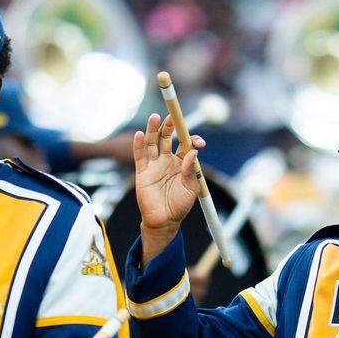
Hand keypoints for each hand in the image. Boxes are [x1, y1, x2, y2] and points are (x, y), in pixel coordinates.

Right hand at [132, 112, 203, 260]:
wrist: (164, 220)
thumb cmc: (179, 205)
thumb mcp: (191, 187)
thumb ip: (191, 169)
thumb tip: (193, 151)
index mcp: (182, 163)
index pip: (185, 144)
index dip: (191, 139)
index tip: (199, 142)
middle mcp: (167, 160)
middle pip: (167, 138)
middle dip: (169, 127)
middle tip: (172, 117)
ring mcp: (154, 165)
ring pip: (153, 143)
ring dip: (153, 130)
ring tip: (155, 117)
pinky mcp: (142, 172)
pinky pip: (140, 155)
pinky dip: (139, 144)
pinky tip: (140, 134)